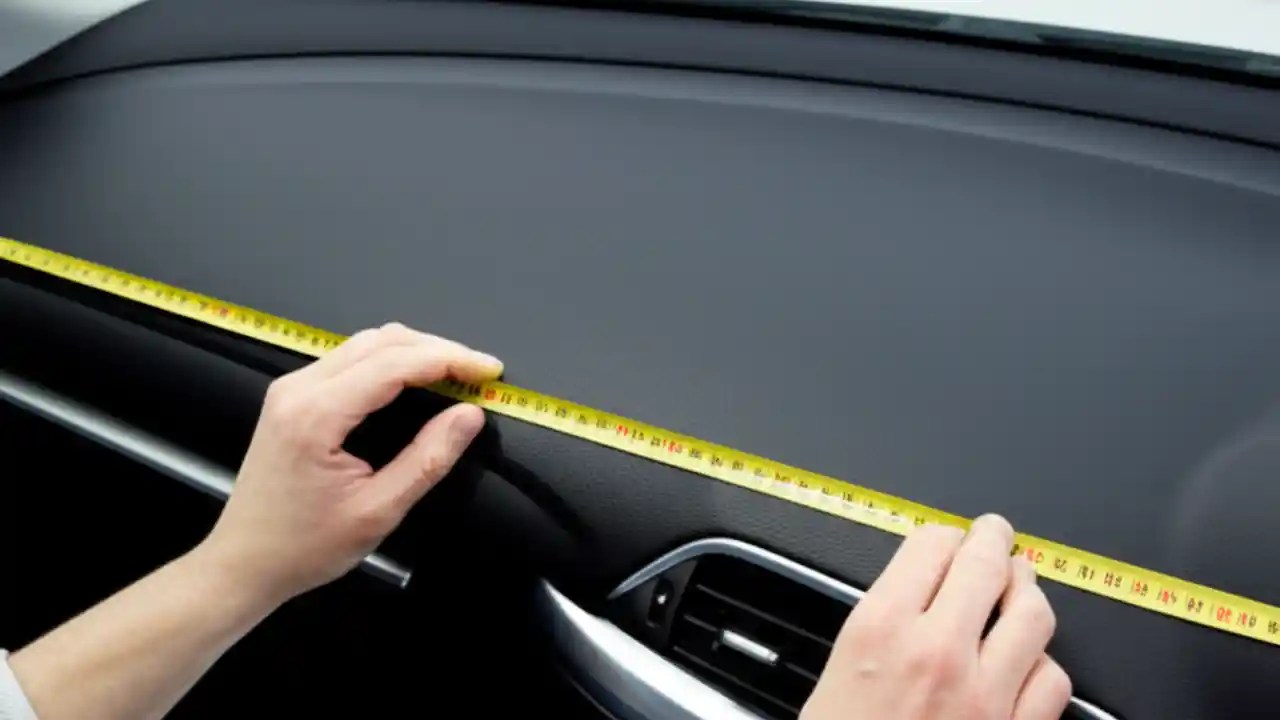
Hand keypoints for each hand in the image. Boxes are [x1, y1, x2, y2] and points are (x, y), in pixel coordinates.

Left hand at [198, 322, 503, 603]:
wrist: (242, 563)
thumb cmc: (306, 547)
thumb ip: (427, 459)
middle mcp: (299, 387)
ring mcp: (292, 388)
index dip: (449, 360)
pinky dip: (391, 361)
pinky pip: (350, 359)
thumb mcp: (378, 512)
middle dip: (437, 349)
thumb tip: (470, 415)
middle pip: (381, 341)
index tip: (490, 370)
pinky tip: (417, 379)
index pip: (394, 363)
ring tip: (456, 374)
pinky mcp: (292, 396)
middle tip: (480, 372)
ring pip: (365, 343)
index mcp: (317, 414)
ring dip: (415, 351)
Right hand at [801, 515, 1070, 719]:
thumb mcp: (838, 671)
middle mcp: (938, 651)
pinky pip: (1054, 678)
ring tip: (1021, 589)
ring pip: (1034, 613)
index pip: (931, 543)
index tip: (948, 540)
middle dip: (995, 540)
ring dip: (1028, 594)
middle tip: (997, 534)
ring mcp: (986, 693)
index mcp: (881, 628)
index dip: (944, 536)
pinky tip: (1028, 663)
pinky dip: (1044, 663)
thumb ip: (883, 624)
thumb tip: (921, 590)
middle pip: (987, 563)